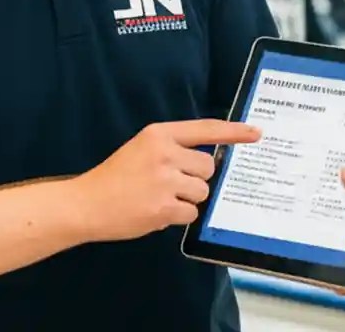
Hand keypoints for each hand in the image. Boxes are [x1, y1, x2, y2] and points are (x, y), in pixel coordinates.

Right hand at [72, 119, 261, 242]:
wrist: (87, 203)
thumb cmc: (115, 177)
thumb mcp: (142, 149)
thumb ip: (173, 150)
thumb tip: (208, 163)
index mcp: (159, 134)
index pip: (205, 129)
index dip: (234, 132)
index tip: (256, 132)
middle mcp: (164, 153)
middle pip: (208, 166)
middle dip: (196, 179)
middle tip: (170, 184)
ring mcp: (165, 181)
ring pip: (202, 192)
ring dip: (187, 199)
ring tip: (159, 198)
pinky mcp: (164, 207)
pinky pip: (191, 213)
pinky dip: (177, 216)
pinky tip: (155, 212)